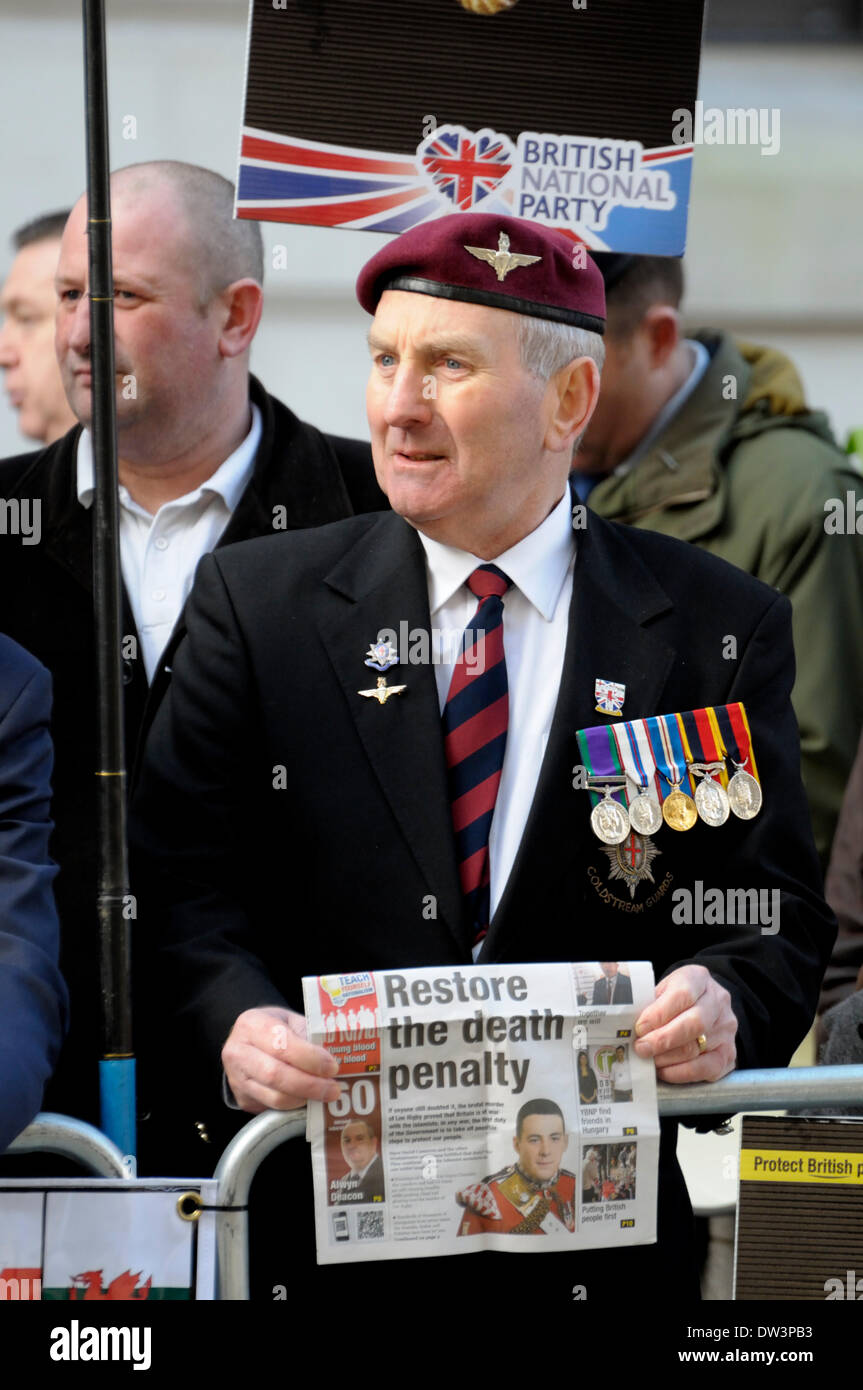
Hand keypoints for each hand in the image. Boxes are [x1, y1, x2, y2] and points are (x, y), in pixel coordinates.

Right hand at [221, 1006, 341, 1113]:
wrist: (247, 1041)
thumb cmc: (274, 1028)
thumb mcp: (290, 1021)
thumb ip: (308, 1036)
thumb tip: (334, 1058)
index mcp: (251, 1024)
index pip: (281, 1044)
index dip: (309, 1058)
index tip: (332, 1067)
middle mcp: (238, 1052)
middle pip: (275, 1074)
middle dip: (309, 1084)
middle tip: (333, 1089)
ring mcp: (237, 1079)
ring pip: (274, 1097)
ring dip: (305, 1098)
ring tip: (325, 1094)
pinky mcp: (243, 1099)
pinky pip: (273, 1108)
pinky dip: (295, 1106)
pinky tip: (310, 1099)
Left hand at [633, 965, 736, 1081]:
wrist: (704, 1005)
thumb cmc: (675, 999)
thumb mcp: (662, 990)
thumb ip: (649, 1004)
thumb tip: (627, 1028)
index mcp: (699, 978)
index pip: (682, 995)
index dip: (659, 1014)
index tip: (640, 1027)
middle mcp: (718, 1002)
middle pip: (694, 1023)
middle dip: (662, 1039)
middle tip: (641, 1048)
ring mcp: (726, 1029)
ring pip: (697, 1048)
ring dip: (667, 1058)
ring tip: (649, 1060)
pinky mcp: (729, 1054)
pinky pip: (706, 1069)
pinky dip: (681, 1073)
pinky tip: (664, 1071)